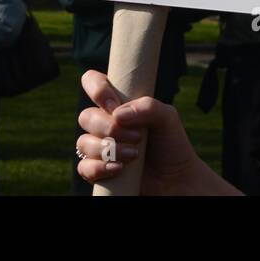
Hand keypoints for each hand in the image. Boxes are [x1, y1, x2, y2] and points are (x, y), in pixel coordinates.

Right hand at [75, 69, 238, 195]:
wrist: (176, 178)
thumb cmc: (171, 143)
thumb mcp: (167, 117)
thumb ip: (147, 107)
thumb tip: (117, 114)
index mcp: (117, 103)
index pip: (92, 82)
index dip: (97, 89)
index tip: (114, 104)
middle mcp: (104, 122)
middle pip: (86, 116)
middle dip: (109, 127)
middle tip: (137, 137)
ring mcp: (99, 147)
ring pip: (83, 142)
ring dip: (109, 149)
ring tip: (134, 155)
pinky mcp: (97, 171)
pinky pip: (83, 167)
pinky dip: (100, 167)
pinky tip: (119, 169)